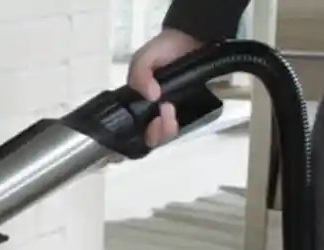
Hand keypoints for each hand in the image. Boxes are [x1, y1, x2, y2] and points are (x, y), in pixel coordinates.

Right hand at [127, 29, 205, 145]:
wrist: (193, 37)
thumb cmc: (165, 47)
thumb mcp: (143, 58)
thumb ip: (139, 74)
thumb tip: (150, 96)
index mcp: (135, 101)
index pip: (130, 128)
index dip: (136, 133)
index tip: (150, 122)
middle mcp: (150, 111)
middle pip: (149, 138)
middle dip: (155, 133)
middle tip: (165, 112)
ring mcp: (169, 112)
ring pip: (164, 136)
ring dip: (166, 129)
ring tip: (171, 109)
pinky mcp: (187, 110)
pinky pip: (181, 128)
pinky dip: (179, 126)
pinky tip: (179, 115)